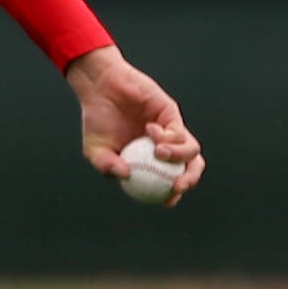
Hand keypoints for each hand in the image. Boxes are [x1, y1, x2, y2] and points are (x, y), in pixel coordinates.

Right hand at [67, 45, 201, 201]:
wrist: (99, 88)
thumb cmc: (97, 118)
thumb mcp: (95, 148)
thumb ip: (107, 165)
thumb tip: (126, 176)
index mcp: (150, 159)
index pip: (169, 180)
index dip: (173, 194)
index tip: (166, 201)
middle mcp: (165, 146)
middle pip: (191, 168)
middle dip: (190, 180)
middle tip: (177, 186)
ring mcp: (171, 130)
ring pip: (192, 150)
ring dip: (179, 157)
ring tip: (158, 153)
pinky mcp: (172, 114)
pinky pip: (179, 131)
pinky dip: (168, 136)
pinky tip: (150, 131)